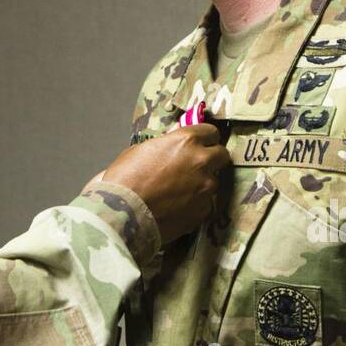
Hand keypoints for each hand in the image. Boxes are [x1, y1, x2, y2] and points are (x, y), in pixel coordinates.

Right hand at [85, 124, 230, 244]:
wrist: (123, 213)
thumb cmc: (125, 178)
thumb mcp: (143, 150)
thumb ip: (166, 147)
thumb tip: (173, 150)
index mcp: (186, 140)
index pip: (211, 132)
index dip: (204, 139)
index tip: (199, 145)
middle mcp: (202, 161)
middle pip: (222, 155)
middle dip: (211, 159)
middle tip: (195, 167)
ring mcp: (206, 187)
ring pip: (213, 182)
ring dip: (202, 184)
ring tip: (181, 192)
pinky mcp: (204, 211)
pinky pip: (205, 203)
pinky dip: (195, 204)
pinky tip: (177, 208)